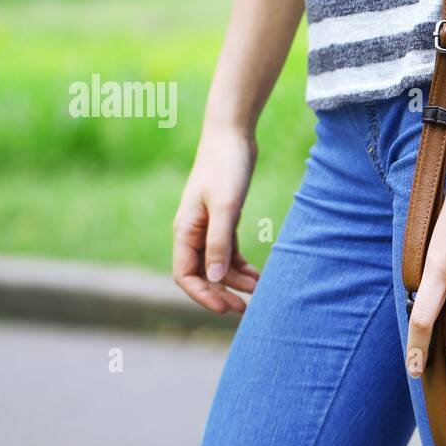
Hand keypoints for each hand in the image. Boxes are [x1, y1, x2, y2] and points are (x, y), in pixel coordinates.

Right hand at [172, 127, 260, 313]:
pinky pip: (229, 252)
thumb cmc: (226, 167)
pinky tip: (259, 275)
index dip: (203, 295)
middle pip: (202, 275)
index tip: (226, 308)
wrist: (232, 136)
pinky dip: (242, 266)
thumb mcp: (226, 207)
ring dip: (236, 281)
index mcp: (185, 230)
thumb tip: (214, 278)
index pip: (185, 275)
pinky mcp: (224, 220)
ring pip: (218, 265)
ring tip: (261, 291)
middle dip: (221, 293)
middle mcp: (192, 232)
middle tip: (245, 309)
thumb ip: (219, 242)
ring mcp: (208, 227)